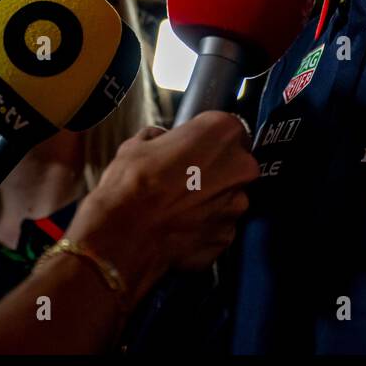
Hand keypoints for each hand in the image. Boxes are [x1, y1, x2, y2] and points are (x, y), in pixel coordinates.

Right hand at [63, 112, 258, 308]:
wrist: (124, 233)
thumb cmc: (132, 182)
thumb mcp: (139, 143)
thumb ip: (161, 138)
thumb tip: (161, 141)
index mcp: (222, 132)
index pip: (226, 129)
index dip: (206, 141)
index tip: (191, 150)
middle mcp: (240, 166)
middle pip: (235, 165)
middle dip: (214, 172)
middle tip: (183, 180)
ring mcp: (237, 205)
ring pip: (229, 199)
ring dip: (210, 201)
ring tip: (178, 208)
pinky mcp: (228, 236)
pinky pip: (219, 228)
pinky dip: (204, 228)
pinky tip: (179, 228)